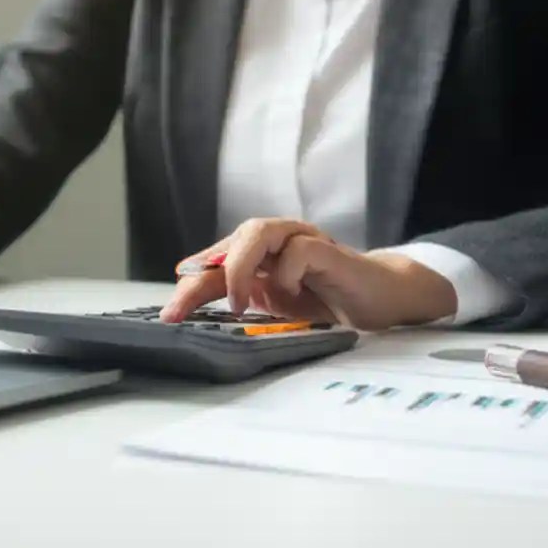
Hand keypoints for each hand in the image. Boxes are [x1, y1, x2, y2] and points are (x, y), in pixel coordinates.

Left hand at [159, 219, 456, 330]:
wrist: (378, 301)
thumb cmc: (325, 302)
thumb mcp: (275, 309)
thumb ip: (243, 302)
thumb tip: (196, 316)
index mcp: (259, 255)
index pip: (215, 265)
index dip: (189, 287)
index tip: (170, 315)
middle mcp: (277, 241)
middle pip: (231, 241)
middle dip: (203, 275)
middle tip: (187, 310)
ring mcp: (302, 241)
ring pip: (258, 231)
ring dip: (239, 266)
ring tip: (238, 302)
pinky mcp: (328, 251)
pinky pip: (300, 250)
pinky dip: (288, 273)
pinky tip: (292, 294)